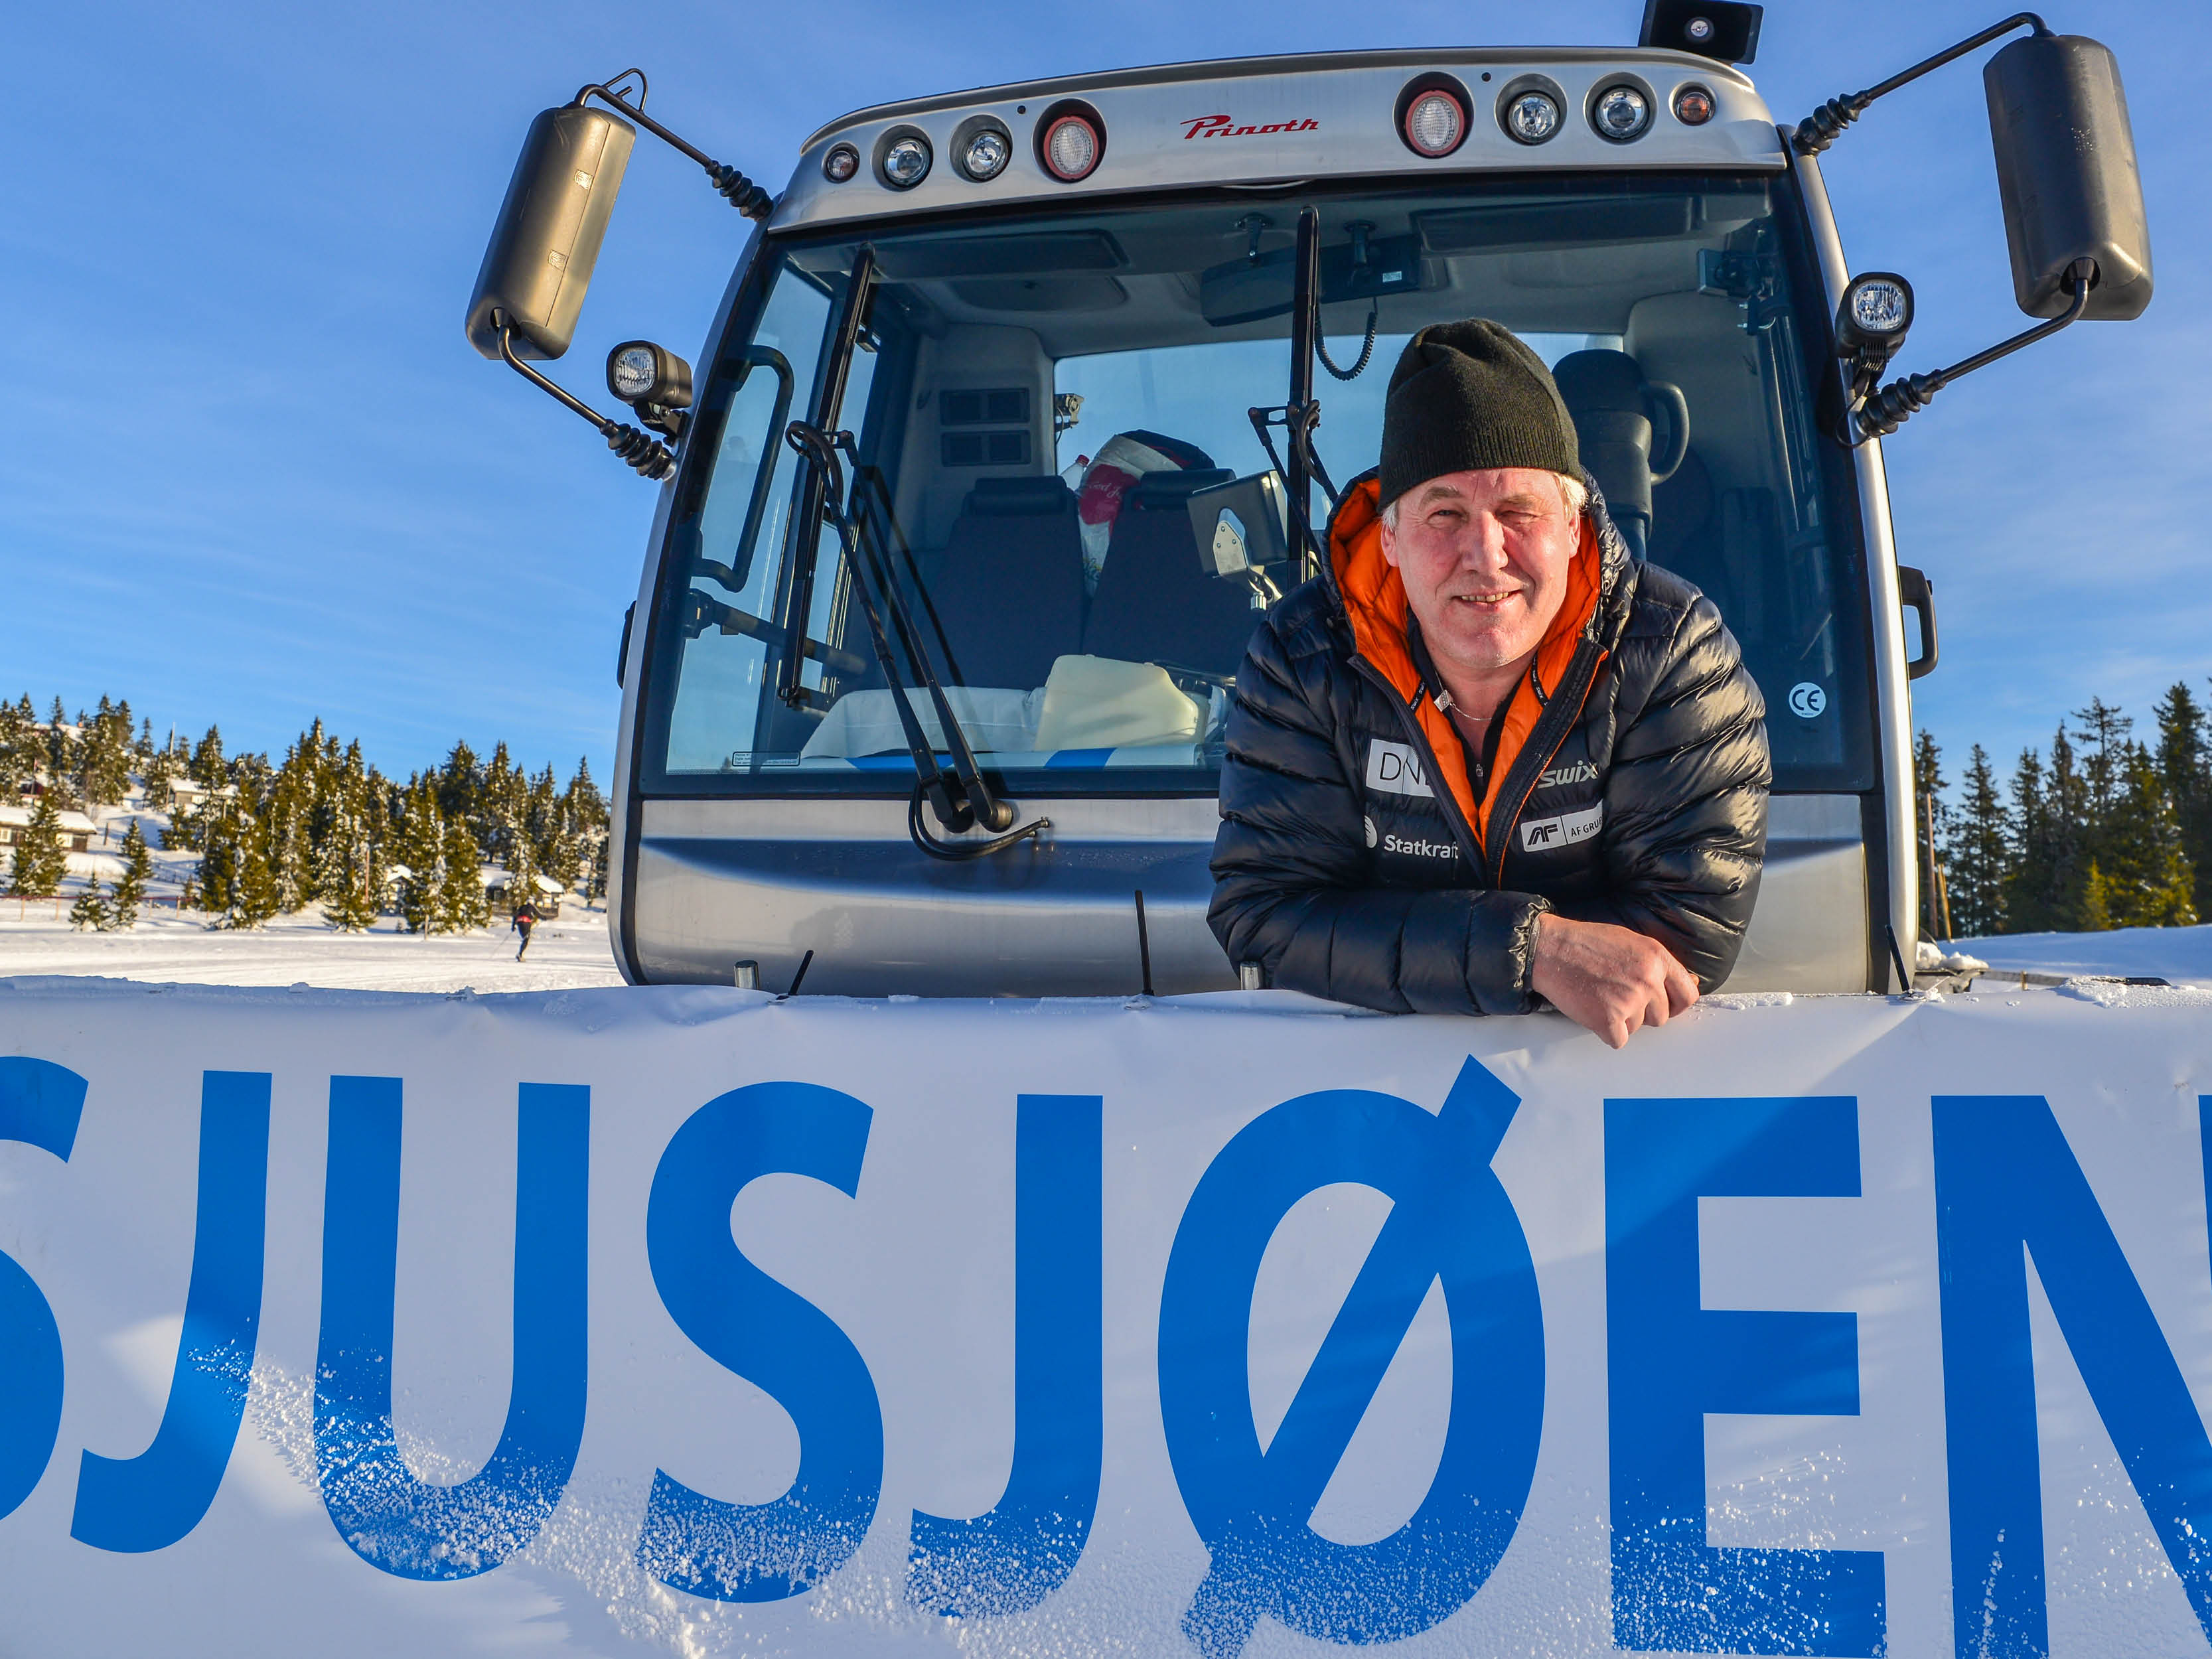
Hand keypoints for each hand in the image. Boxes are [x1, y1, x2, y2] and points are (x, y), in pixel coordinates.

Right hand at [1528, 913, 1698, 1047]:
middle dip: (1642, 1012)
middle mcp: (1648, 980)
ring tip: (1601, 998)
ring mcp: (1629, 1001)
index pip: (1688, 995)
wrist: (1550, 949)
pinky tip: (1593, 1011)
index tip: (1665, 1006)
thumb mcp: (1632, 941)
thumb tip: (1690, 982)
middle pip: (1661, 1017)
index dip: (1676, 1004)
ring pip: (1638, 1028)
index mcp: (1657, 958)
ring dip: (1622, 1021)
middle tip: (1617, 997)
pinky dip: (1606, 1032)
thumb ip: (1660, 964)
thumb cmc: (1587, 943)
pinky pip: (1618, 1040)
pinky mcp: (1608, 1019)